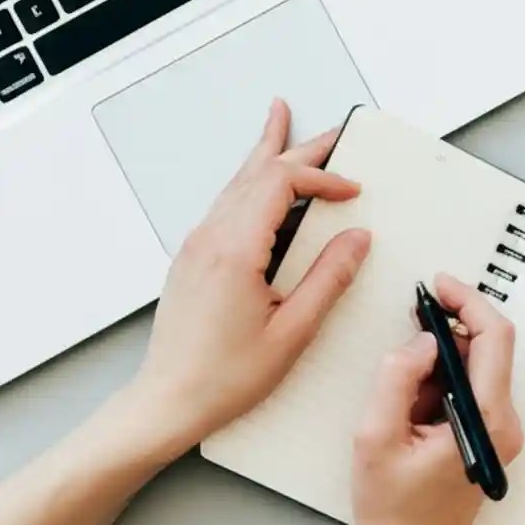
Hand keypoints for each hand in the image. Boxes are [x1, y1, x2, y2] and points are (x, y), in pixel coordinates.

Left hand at [120, 99, 371, 457]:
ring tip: (281, 124)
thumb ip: (329, 278)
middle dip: (300, 147)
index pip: (282, 183)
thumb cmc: (225, 376)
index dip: (322, 178)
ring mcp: (197, 245)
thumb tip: (357, 239)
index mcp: (236, 249)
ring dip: (268, 153)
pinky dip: (250, 181)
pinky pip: (225, 203)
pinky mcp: (193, 257)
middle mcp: (210, 237)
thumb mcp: (293, 331)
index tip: (353, 192)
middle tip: (332, 130)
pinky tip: (259, 182)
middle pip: (259, 171)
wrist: (167, 400)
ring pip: (237, 181)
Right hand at [352, 274, 523, 524]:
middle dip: (447, 331)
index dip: (468, 302)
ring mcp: (499, 431)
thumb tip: (424, 340)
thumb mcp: (374, 435)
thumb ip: (397, 376)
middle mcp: (503, 423)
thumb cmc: (391, 508)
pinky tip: (410, 410)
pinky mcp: (486, 435)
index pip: (495, 339)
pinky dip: (438, 384)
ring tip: (400, 399)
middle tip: (407, 328)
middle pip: (488, 349)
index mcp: (486, 420)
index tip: (439, 286)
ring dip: (437, 364)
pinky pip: (468, 389)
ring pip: (475, 368)